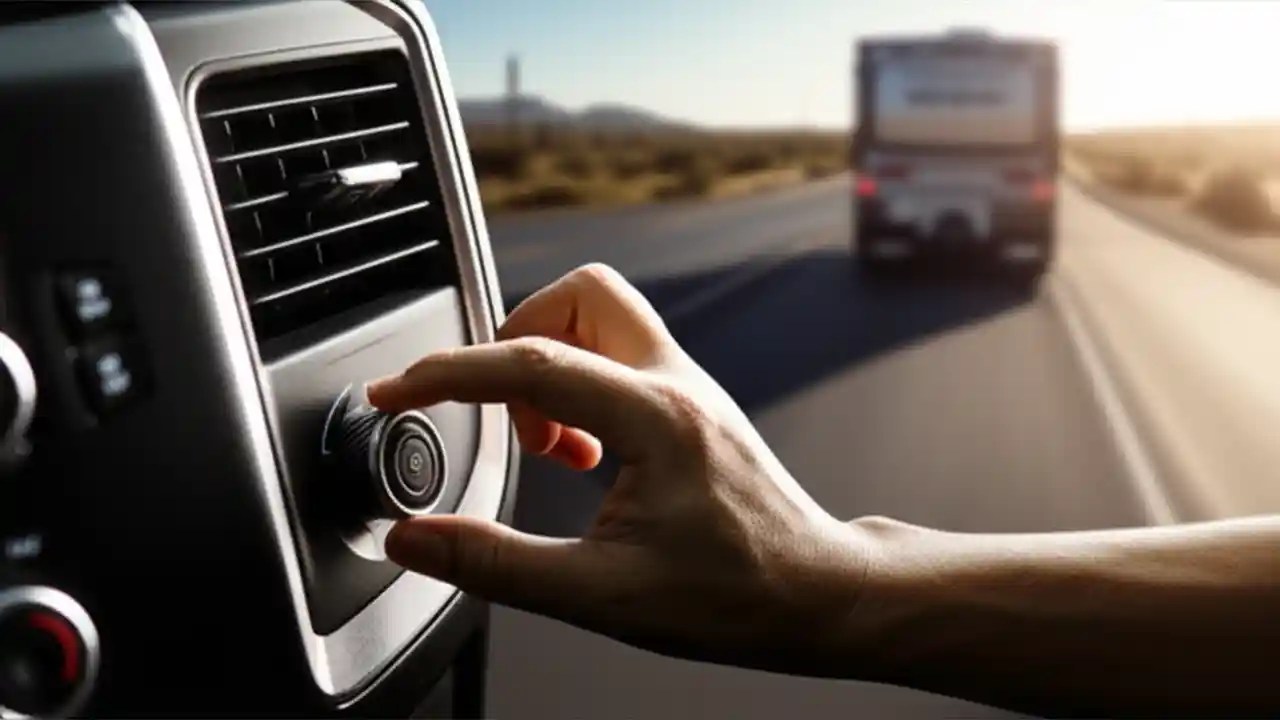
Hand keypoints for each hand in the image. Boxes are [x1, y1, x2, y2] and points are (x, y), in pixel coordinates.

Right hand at [367, 264, 868, 671]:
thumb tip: (415, 538)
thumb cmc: (734, 594)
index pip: (533, 361)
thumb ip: (497, 563)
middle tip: (500, 414)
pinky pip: (616, 354)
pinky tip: (578, 453)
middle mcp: (676, 382)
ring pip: (600, 315)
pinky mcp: (687, 401)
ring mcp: (687, 385)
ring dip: (548, 361)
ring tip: (546, 444)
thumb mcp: (601, 594)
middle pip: (579, 293)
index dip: (448, 373)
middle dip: (516, 339)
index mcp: (656, 417)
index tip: (399, 392)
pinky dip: (576, 384)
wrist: (814, 593)